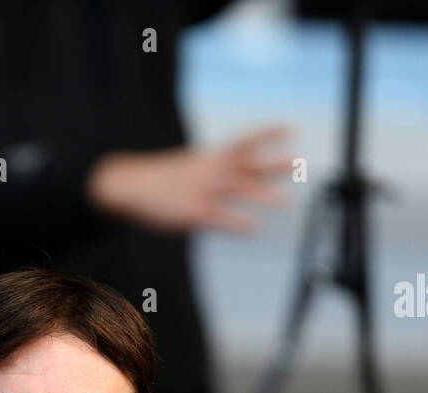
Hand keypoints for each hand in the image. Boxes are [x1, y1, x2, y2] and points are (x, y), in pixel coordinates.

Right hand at [86, 125, 293, 234]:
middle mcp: (211, 171)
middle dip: (275, 166)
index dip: (267, 136)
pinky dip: (239, 224)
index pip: (244, 143)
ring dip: (264, 195)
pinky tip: (254, 228)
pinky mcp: (193, 212)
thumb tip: (233, 182)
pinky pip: (221, 218)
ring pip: (240, 190)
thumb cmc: (159, 179)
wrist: (128, 185)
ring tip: (286, 201)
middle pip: (249, 167)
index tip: (290, 129)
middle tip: (299, 165)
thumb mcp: (188, 167)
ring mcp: (204, 191)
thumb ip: (213, 174)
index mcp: (210, 158)